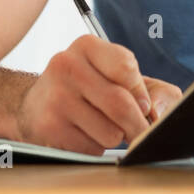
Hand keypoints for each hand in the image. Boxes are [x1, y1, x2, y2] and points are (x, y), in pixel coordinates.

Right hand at [14, 35, 181, 153]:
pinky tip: (84, 135)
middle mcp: (66, 65)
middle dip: (138, 125)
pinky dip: (96, 148)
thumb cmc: (88, 90)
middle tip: (140, 132)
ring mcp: (55, 97)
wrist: (35, 106)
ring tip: (102, 127)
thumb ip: (154, 90)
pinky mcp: (48, 126)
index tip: (143, 106)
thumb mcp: (118, 77)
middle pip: (120, 103)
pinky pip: (92, 148)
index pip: (126, 66)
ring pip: (110, 132)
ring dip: (115, 138)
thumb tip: (158, 113)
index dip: (140, 93)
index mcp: (86, 45)